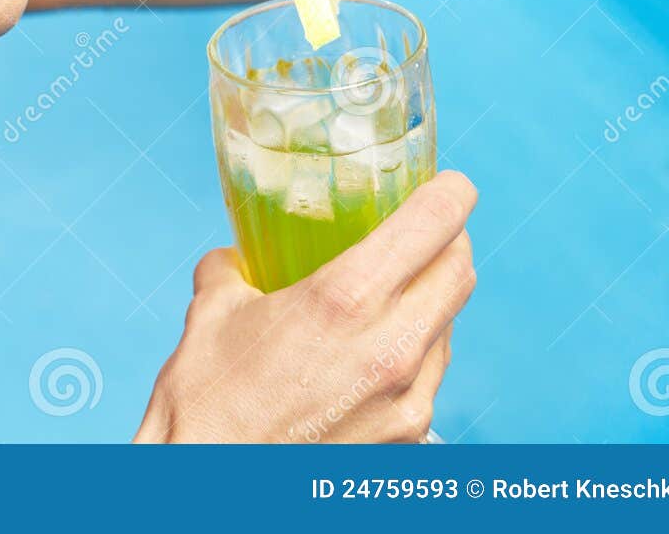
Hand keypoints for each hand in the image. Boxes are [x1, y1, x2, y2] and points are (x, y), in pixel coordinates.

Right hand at [135, 171, 476, 442]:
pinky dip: (415, 354)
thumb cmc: (208, 406)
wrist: (213, 485)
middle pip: (461, 272)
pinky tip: (375, 356)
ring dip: (432, 300)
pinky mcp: (407, 439)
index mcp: (344, 300)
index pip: (433, 225)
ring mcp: (408, 401)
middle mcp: (391, 347)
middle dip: (450, 241)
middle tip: (427, 230)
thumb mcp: (210, 315)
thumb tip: (236, 259)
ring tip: (395, 294)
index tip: (450, 183)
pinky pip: (431, 379)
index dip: (450, 194)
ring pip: (449, 327)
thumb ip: (232, 271)